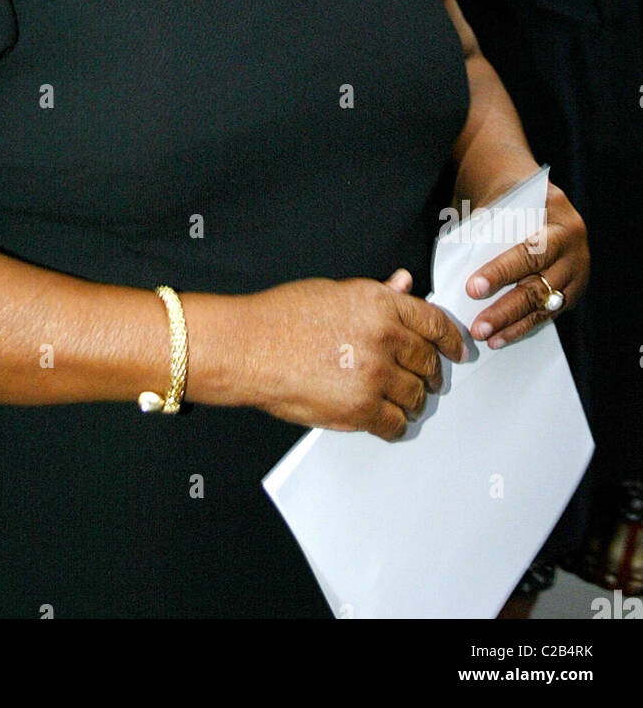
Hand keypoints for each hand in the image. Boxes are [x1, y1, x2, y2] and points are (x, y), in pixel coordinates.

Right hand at [237, 273, 466, 438]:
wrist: (250, 346)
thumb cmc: (283, 316)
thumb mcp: (336, 292)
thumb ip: (377, 293)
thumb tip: (403, 283)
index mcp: (381, 304)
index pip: (435, 323)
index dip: (452, 339)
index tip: (457, 350)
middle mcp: (385, 338)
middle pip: (428, 362)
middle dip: (430, 373)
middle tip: (426, 379)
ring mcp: (375, 376)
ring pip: (416, 396)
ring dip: (413, 400)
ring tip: (401, 401)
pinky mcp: (360, 409)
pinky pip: (395, 424)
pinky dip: (394, 424)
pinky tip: (385, 419)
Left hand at [466, 180, 588, 347]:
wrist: (530, 194)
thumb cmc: (507, 194)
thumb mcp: (499, 197)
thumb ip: (487, 225)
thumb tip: (463, 264)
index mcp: (557, 214)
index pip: (529, 250)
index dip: (501, 272)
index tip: (473, 289)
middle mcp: (573, 244)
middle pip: (538, 284)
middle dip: (505, 309)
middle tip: (478, 326)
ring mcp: (576, 269)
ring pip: (544, 304)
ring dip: (512, 324)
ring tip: (485, 336)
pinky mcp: (571, 288)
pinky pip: (547, 313)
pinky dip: (522, 327)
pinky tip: (500, 338)